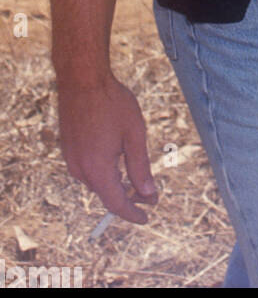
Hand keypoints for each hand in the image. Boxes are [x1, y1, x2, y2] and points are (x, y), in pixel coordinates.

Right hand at [57, 74, 157, 223]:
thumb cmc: (111, 103)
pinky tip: (116, 161)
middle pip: (106, 193)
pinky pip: (87, 169)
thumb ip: (140, 167)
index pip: (116, 204)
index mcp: (97, 169)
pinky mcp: (68, 149)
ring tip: (135, 178)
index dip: (133, 214)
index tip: (147, 218)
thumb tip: (148, 194)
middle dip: (128, 198)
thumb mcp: (134, 134)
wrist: (82, 79)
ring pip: (96, 181)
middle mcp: (80, 169)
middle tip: (149, 195)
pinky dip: (103, 171)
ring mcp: (71, 159)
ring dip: (115, 183)